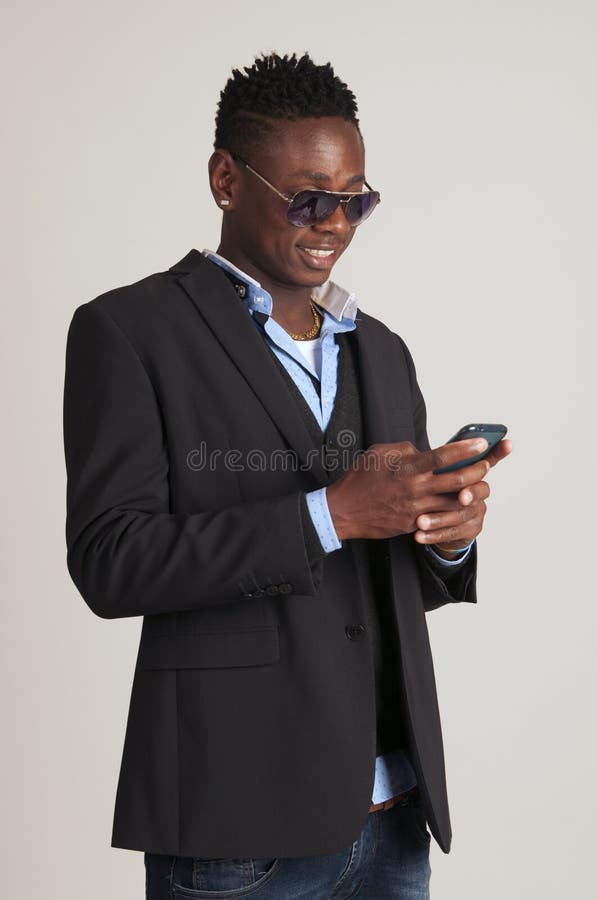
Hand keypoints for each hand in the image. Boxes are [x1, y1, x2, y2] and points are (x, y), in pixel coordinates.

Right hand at [326, 437, 503, 540]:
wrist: (342, 512)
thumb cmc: (360, 478)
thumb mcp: (379, 454)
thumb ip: (405, 450)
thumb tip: (424, 451)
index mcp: (406, 468)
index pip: (442, 456)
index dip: (465, 449)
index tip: (481, 443)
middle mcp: (414, 489)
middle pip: (457, 480)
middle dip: (478, 471)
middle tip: (486, 463)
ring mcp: (415, 509)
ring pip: (454, 503)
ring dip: (470, 493)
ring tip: (478, 484)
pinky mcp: (413, 525)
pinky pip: (440, 518)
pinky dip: (452, 510)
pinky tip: (459, 503)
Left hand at [414, 439, 511, 552]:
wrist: (442, 519)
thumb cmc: (439, 488)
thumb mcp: (437, 470)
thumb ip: (437, 459)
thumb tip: (417, 449)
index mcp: (473, 472)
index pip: (489, 459)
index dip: (498, 453)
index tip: (494, 451)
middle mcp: (479, 491)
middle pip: (480, 491)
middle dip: (471, 493)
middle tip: (462, 496)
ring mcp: (476, 511)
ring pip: (461, 515)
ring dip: (440, 519)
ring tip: (420, 522)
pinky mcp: (471, 529)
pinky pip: (452, 533)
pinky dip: (434, 535)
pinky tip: (419, 535)